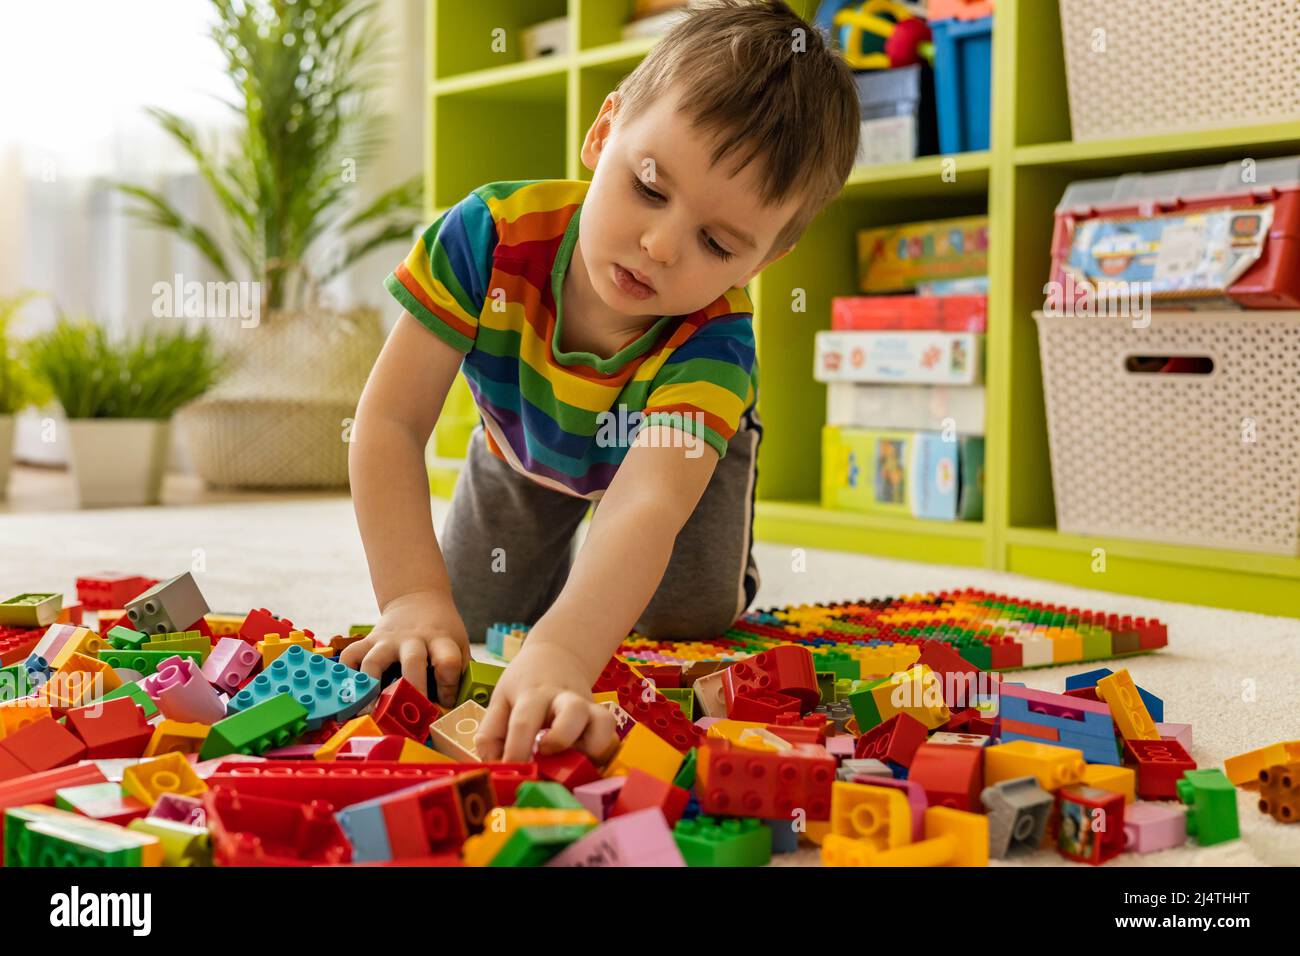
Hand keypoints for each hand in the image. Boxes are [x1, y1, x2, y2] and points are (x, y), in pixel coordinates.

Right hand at [340, 590, 468, 707]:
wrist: (417, 599)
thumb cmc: (441, 631)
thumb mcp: (459, 644)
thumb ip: (461, 673)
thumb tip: (461, 709)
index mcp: (441, 640)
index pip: (448, 661)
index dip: (449, 685)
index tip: (446, 703)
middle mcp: (413, 639)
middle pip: (412, 662)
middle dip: (411, 690)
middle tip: (409, 715)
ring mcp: (387, 640)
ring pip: (374, 661)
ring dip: (372, 687)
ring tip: (370, 712)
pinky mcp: (368, 640)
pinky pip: (350, 656)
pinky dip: (347, 674)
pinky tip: (350, 693)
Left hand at [475, 640, 616, 763]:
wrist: (557, 656)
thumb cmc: (524, 685)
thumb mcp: (500, 700)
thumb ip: (490, 736)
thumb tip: (495, 769)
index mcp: (533, 695)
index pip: (524, 722)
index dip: (516, 751)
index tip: (510, 772)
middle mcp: (565, 700)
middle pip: (573, 713)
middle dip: (561, 738)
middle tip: (545, 752)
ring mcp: (589, 709)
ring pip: (604, 723)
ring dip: (593, 747)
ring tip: (573, 763)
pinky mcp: (603, 721)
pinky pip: (614, 738)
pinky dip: (605, 755)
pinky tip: (586, 765)